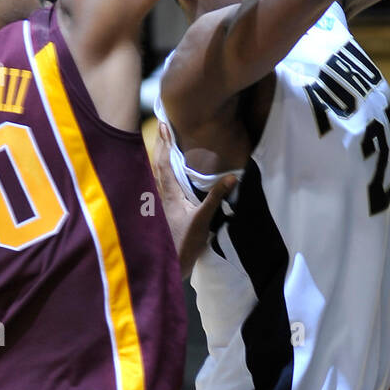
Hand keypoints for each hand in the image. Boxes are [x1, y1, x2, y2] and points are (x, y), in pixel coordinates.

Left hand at [153, 121, 236, 275]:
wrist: (169, 266)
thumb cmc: (184, 243)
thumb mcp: (203, 220)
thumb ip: (216, 197)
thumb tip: (232, 177)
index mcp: (169, 192)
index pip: (164, 161)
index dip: (165, 142)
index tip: (164, 123)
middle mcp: (161, 194)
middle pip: (158, 163)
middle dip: (161, 144)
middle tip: (165, 125)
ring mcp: (161, 202)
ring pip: (158, 173)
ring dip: (162, 156)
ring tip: (167, 141)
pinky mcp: (164, 209)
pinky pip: (161, 182)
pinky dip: (164, 170)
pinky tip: (171, 171)